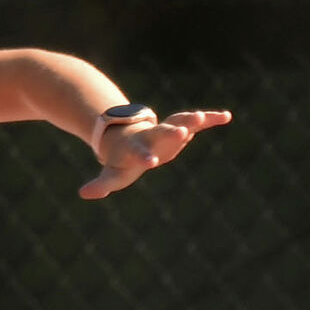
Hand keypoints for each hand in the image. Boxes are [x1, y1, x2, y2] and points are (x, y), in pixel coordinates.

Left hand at [79, 109, 231, 199]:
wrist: (127, 135)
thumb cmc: (121, 159)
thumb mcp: (111, 174)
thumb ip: (100, 184)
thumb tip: (83, 193)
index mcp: (136, 148)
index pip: (139, 152)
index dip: (144, 156)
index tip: (150, 162)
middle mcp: (152, 135)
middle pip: (161, 131)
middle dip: (171, 132)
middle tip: (181, 131)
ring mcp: (167, 128)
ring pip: (180, 120)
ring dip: (191, 119)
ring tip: (204, 118)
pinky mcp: (181, 125)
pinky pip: (197, 122)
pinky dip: (211, 119)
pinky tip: (227, 117)